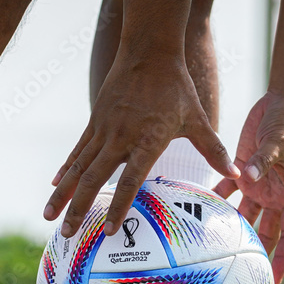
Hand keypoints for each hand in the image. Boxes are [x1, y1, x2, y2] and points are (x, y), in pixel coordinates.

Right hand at [44, 50, 239, 237]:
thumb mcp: (198, 118)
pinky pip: (76, 151)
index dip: (119, 207)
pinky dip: (65, 170)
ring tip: (48, 216)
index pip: (131, 181)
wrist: (149, 50)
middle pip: (94, 179)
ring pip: (78, 168)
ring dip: (62, 194)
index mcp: (146, 141)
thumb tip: (236, 173)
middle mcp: (120, 138)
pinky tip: (55, 185)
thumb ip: (214, 149)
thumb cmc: (176, 86)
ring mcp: (103, 129)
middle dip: (78, 208)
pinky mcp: (95, 121)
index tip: (107, 230)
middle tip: (66, 233)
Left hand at [213, 91, 283, 282]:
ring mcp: (259, 184)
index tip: (274, 278)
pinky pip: (227, 190)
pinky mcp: (244, 171)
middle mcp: (276, 194)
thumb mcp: (279, 142)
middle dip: (254, 252)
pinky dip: (214, 199)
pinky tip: (197, 208)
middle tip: (239, 273)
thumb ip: (263, 161)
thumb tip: (247, 178)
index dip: (283, 256)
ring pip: (244, 215)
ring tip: (212, 248)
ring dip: (230, 229)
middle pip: (266, 231)